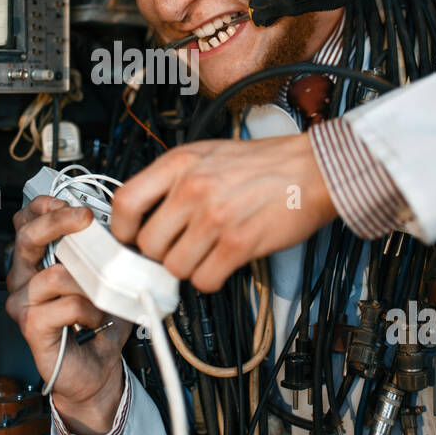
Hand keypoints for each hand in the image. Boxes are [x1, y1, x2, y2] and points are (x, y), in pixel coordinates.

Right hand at [5, 196, 130, 434]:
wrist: (94, 372)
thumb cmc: (96, 326)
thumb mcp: (108, 280)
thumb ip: (110, 254)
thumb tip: (126, 228)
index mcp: (36, 262)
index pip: (26, 222)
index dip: (44, 207)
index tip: (73, 205)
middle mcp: (23, 279)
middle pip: (27, 237)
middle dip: (58, 222)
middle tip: (85, 220)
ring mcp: (23, 303)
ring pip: (53, 274)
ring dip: (88, 283)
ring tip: (102, 298)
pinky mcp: (31, 326)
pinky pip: (64, 305)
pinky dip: (88, 310)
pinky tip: (94, 320)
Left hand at [110, 133, 337, 292]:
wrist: (314, 169)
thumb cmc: (265, 162)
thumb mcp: (207, 154)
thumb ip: (174, 180)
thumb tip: (146, 215)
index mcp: (180, 162)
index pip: (126, 201)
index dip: (121, 229)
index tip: (129, 239)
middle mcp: (192, 188)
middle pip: (148, 243)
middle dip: (161, 254)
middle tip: (178, 250)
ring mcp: (214, 217)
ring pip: (174, 267)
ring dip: (188, 268)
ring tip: (206, 253)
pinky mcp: (238, 243)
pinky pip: (204, 280)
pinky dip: (210, 279)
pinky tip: (222, 263)